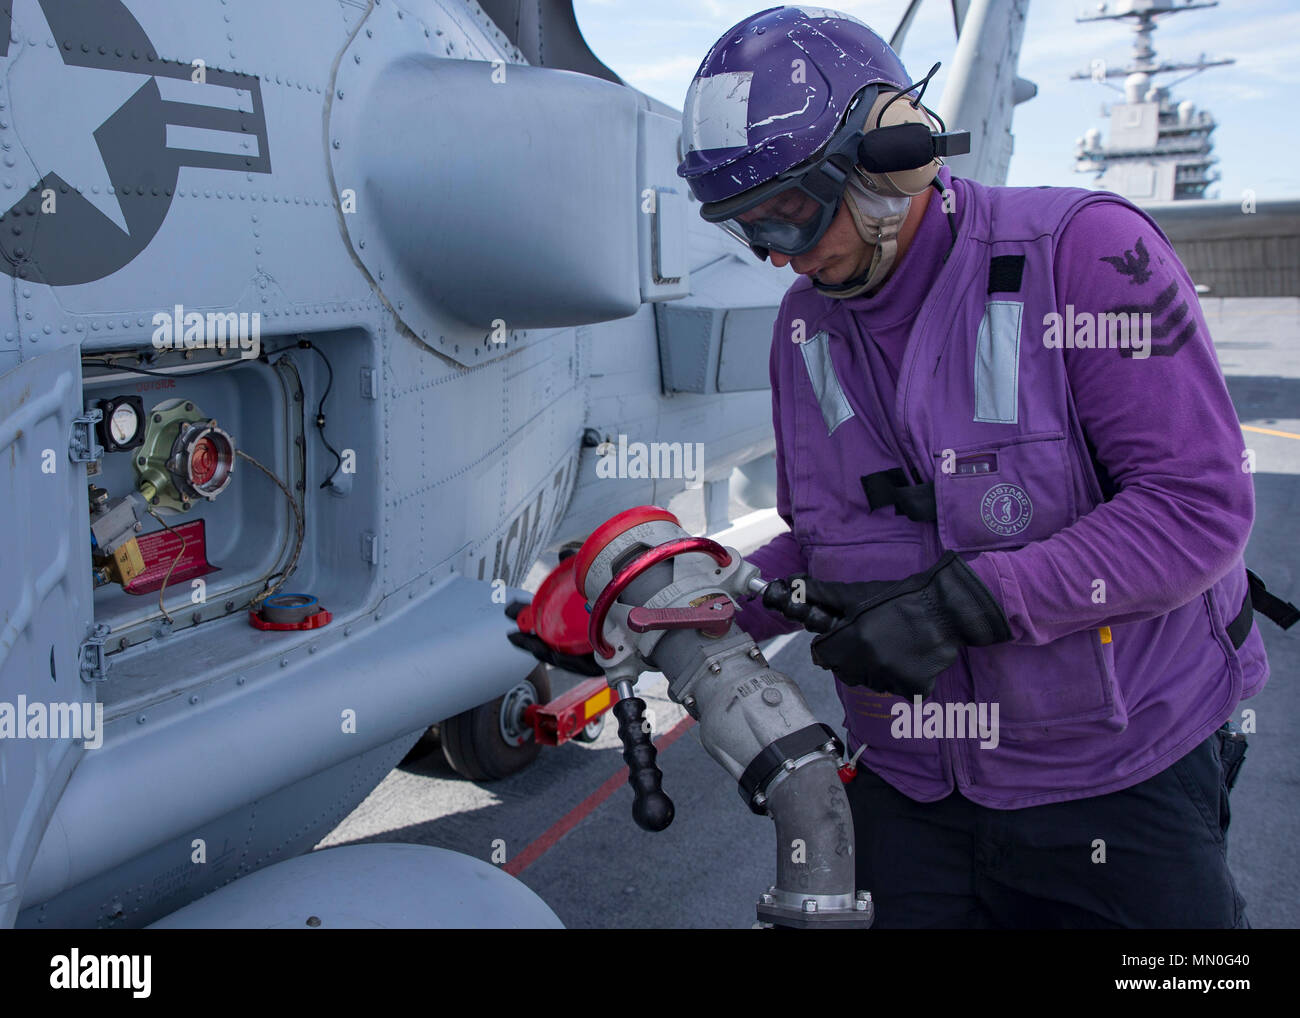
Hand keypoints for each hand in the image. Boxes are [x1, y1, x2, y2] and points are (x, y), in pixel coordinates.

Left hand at [766, 553, 1010, 695]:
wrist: (944, 607)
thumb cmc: (898, 597)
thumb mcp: (854, 594)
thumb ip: (820, 595)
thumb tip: (790, 586)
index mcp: (852, 639)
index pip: (821, 656)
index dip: (829, 644)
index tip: (842, 636)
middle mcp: (871, 662)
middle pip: (844, 671)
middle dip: (851, 657)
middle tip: (871, 638)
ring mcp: (894, 678)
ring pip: (870, 682)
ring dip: (876, 669)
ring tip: (892, 645)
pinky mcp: (915, 688)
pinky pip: (898, 690)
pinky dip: (902, 679)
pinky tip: (909, 657)